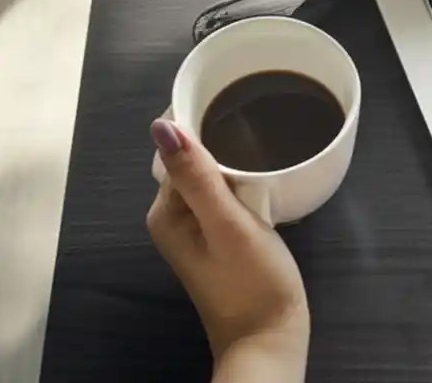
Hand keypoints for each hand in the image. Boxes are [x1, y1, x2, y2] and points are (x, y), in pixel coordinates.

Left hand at [146, 119, 308, 379]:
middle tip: (260, 110)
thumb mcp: (228, 225)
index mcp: (167, 211)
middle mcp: (174, 217)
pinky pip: (225, 194)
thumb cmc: (252, 282)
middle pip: (193, 159)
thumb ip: (198, 176)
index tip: (234, 93)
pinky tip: (265, 172)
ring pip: (212, 175)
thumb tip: (161, 125)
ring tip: (268, 133)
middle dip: (220, 135)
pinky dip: (243, 180)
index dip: (200, 119)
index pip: (176, 148)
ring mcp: (198, 229)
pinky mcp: (221, 237)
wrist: (270, 337)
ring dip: (234, 157)